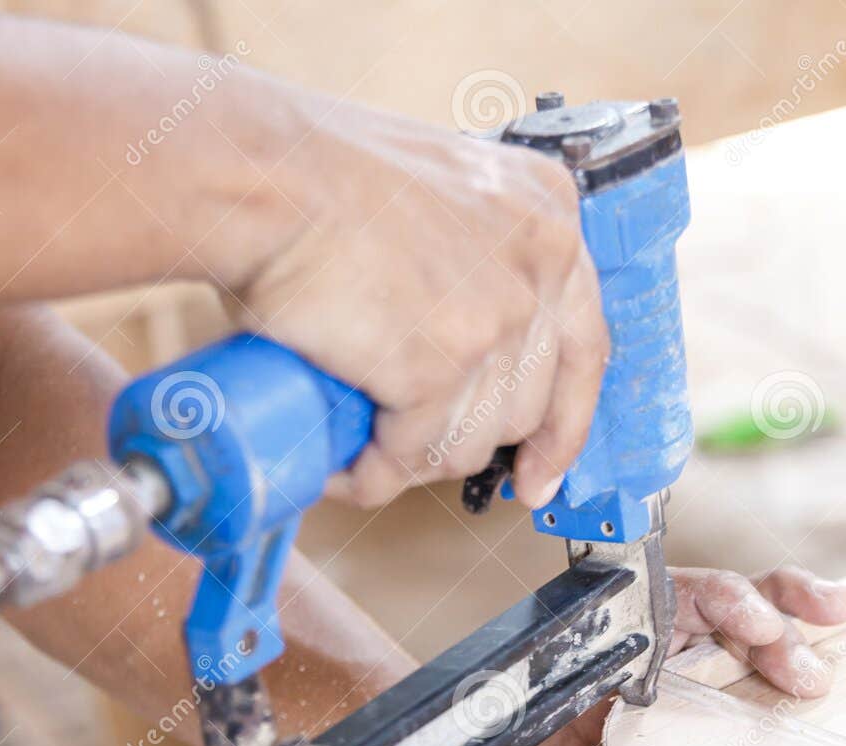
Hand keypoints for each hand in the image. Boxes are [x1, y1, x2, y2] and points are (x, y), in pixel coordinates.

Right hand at [237, 99, 607, 510]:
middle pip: (527, 404)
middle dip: (470, 444)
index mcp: (547, 213)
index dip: (563, 426)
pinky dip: (373, 474)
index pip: (584, 347)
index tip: (541, 472)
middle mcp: (537, 265)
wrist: (260, 171)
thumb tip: (473, 348)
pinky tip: (344, 471)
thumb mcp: (439, 195)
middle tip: (415, 454)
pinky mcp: (436, 366)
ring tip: (366, 452)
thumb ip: (477, 254)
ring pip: (472, 440)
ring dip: (416, 462)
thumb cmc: (316, 172)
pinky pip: (411, 452)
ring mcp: (493, 318)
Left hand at [419, 567, 845, 745]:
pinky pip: (737, 671)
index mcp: (580, 686)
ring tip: (834, 613)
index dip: (709, 607)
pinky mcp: (685, 715)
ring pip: (728, 626)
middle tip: (802, 665)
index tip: (755, 626)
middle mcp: (622, 674)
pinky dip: (783, 650)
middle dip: (762, 615)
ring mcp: (657, 690)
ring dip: (785, 618)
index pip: (648, 622)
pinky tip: (825, 648)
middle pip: (701, 610)